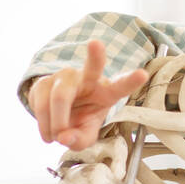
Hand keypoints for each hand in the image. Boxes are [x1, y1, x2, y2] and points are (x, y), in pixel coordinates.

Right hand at [28, 40, 147, 149]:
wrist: (56, 113)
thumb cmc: (79, 119)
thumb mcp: (85, 134)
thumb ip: (80, 140)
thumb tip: (64, 137)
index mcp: (107, 92)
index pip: (121, 86)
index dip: (132, 81)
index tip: (143, 74)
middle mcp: (88, 79)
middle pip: (93, 66)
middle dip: (95, 55)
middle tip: (96, 43)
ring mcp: (65, 78)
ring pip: (60, 97)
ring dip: (55, 123)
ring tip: (54, 138)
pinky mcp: (44, 81)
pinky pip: (41, 103)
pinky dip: (43, 124)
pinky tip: (48, 132)